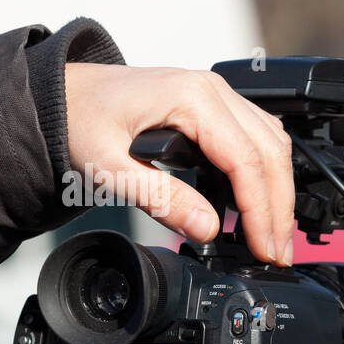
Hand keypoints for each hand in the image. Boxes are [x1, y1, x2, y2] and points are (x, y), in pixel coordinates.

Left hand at [64, 63, 295, 265]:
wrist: (62, 94)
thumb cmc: (78, 120)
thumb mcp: (107, 167)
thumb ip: (160, 199)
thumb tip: (209, 229)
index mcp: (192, 97)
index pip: (246, 160)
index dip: (261, 211)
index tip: (263, 248)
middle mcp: (214, 90)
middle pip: (272, 153)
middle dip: (280, 209)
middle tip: (277, 253)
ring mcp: (220, 95)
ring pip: (274, 145)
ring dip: (280, 193)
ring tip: (275, 236)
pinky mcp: (219, 107)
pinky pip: (261, 138)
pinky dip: (269, 174)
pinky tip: (263, 205)